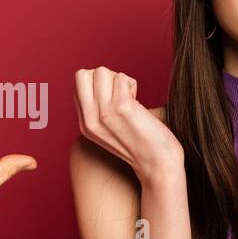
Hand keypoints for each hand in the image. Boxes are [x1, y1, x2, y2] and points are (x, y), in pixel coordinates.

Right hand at [74, 67, 183, 182]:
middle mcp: (89, 120)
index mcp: (85, 125)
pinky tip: (138, 102)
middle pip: (82, 75)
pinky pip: (122, 78)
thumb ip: (99, 110)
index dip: (99, 84)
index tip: (113, 97)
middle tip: (119, 92)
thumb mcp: (109, 131)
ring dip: (119, 79)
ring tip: (130, 97)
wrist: (159, 165)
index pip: (79, 86)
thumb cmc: (142, 145)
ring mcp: (103, 114)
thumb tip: (100, 80)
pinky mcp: (121, 108)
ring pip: (101, 72)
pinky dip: (132, 84)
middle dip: (103, 76)